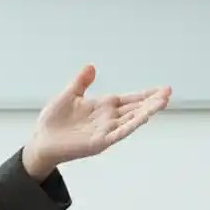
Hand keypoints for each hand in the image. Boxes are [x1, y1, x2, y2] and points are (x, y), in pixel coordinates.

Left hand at [22, 65, 170, 177]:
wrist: (41, 141)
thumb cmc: (54, 121)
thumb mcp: (68, 95)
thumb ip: (81, 82)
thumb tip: (91, 66)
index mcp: (103, 107)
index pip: (130, 99)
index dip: (146, 94)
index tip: (163, 89)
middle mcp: (108, 119)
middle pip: (135, 109)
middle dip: (152, 102)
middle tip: (169, 93)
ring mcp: (105, 131)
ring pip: (131, 120)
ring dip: (146, 112)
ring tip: (162, 103)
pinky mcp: (98, 142)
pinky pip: (118, 133)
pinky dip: (130, 126)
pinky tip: (143, 119)